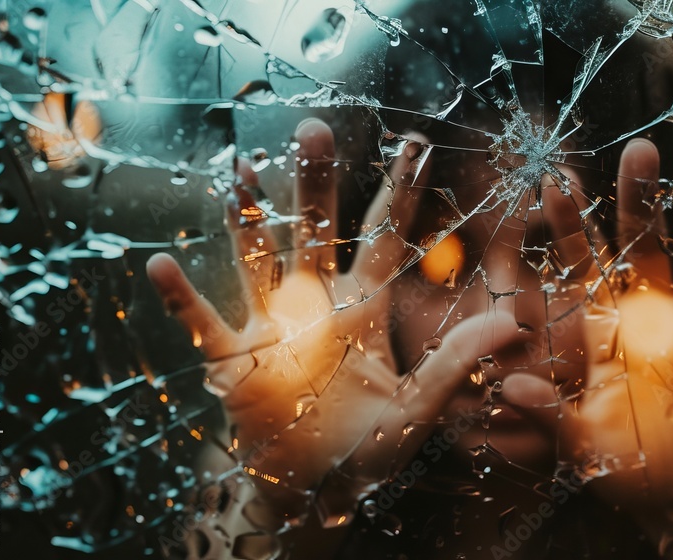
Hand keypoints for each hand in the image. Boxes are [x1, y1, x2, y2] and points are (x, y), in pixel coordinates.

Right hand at [146, 119, 524, 522]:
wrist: (316, 488)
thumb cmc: (370, 450)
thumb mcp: (417, 408)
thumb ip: (456, 363)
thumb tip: (512, 323)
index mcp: (364, 311)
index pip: (383, 239)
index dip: (398, 193)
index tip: (413, 144)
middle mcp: (316, 305)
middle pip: (315, 231)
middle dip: (315, 183)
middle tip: (315, 128)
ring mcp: (271, 327)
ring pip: (257, 258)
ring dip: (247, 218)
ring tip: (239, 170)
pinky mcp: (234, 360)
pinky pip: (202, 323)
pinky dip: (180, 298)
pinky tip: (160, 264)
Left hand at [502, 139, 672, 553]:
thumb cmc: (625, 466)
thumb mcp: (580, 443)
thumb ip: (549, 413)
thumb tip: (510, 387)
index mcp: (607, 328)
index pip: (585, 265)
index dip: (571, 225)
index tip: (554, 181)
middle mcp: (650, 316)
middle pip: (645, 245)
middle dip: (641, 200)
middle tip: (639, 150)